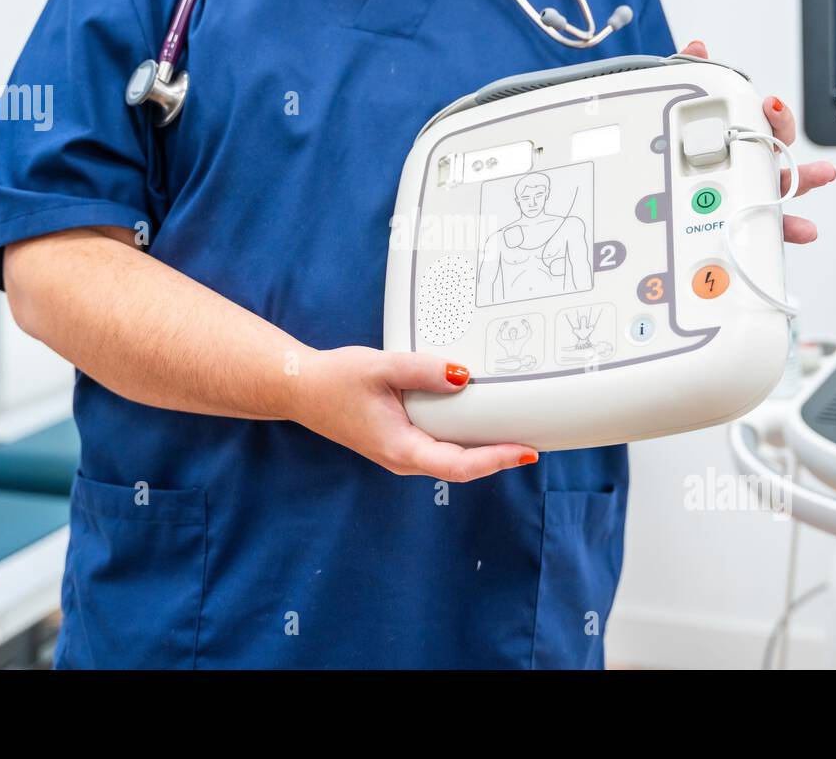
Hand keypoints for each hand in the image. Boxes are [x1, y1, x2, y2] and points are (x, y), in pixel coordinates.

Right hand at [294, 346, 538, 481]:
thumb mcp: (381, 367)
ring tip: (515, 430)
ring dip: (482, 448)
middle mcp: (403, 458)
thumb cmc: (335, 380)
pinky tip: (477, 418)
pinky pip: (439, 446)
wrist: (301, 389)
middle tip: (535, 439)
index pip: (459, 466)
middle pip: (462, 467)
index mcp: (400, 448)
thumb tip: (464, 377)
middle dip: (498, 456)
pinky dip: (462, 437)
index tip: (525, 452)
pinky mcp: (399, 442)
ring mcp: (401, 453)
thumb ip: (424, 370)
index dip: (495, 461)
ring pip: (451, 458)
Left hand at [680, 40, 835, 243]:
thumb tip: (696, 47)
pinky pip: (767, 227)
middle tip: (822, 170)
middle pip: (783, 161)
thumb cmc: (683, 139)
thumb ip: (690, 76)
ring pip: (782, 192)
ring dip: (803, 187)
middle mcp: (754, 165)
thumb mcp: (682, 106)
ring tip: (816, 196)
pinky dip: (785, 231)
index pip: (769, 124)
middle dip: (804, 162)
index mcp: (744, 138)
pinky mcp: (746, 220)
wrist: (662, 177)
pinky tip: (801, 232)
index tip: (771, 106)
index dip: (774, 115)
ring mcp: (753, 193)